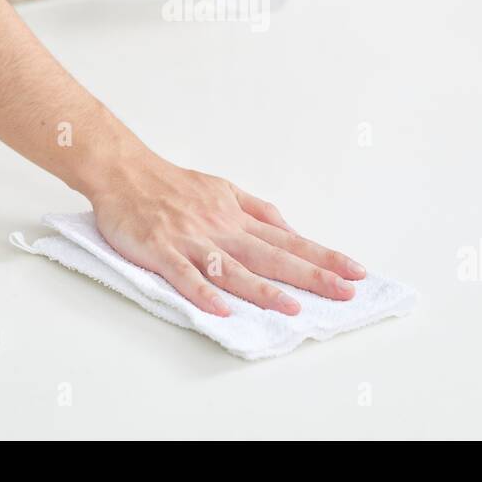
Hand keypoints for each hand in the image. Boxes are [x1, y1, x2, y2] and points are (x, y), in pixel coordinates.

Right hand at [89, 152, 364, 315]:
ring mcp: (191, 240)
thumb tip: (292, 232)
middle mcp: (221, 228)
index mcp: (237, 216)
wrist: (125, 172)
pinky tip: (221, 309)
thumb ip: (259, 212)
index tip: (355, 272)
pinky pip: (184, 275)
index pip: (289, 240)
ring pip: (232, 268)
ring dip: (263, 290)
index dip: (323, 257)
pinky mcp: (161, 250)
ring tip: (293, 309)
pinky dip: (203, 292)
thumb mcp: (225, 189)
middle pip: (271, 255)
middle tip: (345, 292)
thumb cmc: (173, 184)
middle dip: (311, 275)